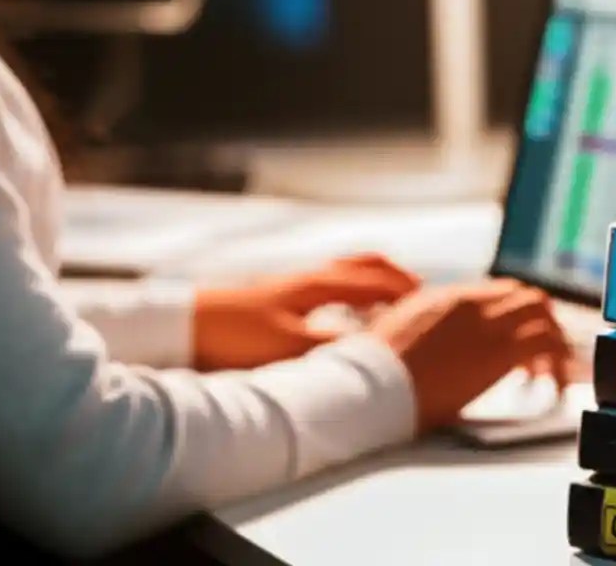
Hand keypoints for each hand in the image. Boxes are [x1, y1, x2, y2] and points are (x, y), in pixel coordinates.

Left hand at [193, 253, 419, 370]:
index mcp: (318, 284)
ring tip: (385, 300)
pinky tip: (337, 316)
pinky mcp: (272, 296)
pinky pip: (323, 284)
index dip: (406, 289)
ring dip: (369, 282)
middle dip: (393, 275)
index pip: (376, 279)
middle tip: (417, 291)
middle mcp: (308, 277)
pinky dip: (345, 293)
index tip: (431, 300)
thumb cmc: (234, 335)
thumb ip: (333, 349)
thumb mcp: (289, 347)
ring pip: (342, 272)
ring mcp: (289, 284)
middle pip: (362, 264)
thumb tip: (372, 352)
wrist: (184, 325)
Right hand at [368, 278, 571, 433]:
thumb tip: (433, 333)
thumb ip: (426, 324)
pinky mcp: (499, 353)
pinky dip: (557, 363)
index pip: (502, 292)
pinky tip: (551, 385)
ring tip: (550, 372)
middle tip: (544, 354)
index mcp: (449, 298)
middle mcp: (473, 304)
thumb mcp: (400, 330)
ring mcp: (488, 325)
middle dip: (543, 323)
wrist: (375, 384)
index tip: (521, 337)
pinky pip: (546, 344)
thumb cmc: (377, 368)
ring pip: (542, 312)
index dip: (519, 315)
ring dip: (554, 341)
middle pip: (528, 297)